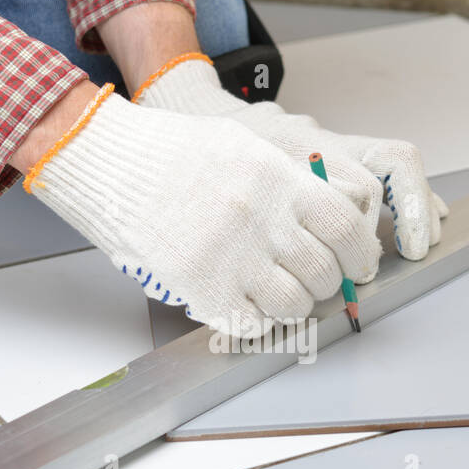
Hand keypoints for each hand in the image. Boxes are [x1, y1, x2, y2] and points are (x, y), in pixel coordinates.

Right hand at [18, 85, 380, 337]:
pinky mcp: (201, 289)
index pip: (347, 225)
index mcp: (278, 179)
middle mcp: (261, 219)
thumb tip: (329, 217)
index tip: (359, 264)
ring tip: (278, 293)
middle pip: (324, 272)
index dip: (360, 252)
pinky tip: (246, 304)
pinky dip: (256, 321)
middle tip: (317, 282)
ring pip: (293, 305)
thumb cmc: (169, 151)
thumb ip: (289, 179)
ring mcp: (231, 257)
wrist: (107, 163)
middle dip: (327, 283)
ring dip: (293, 305)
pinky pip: (251, 324)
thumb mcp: (242, 145)